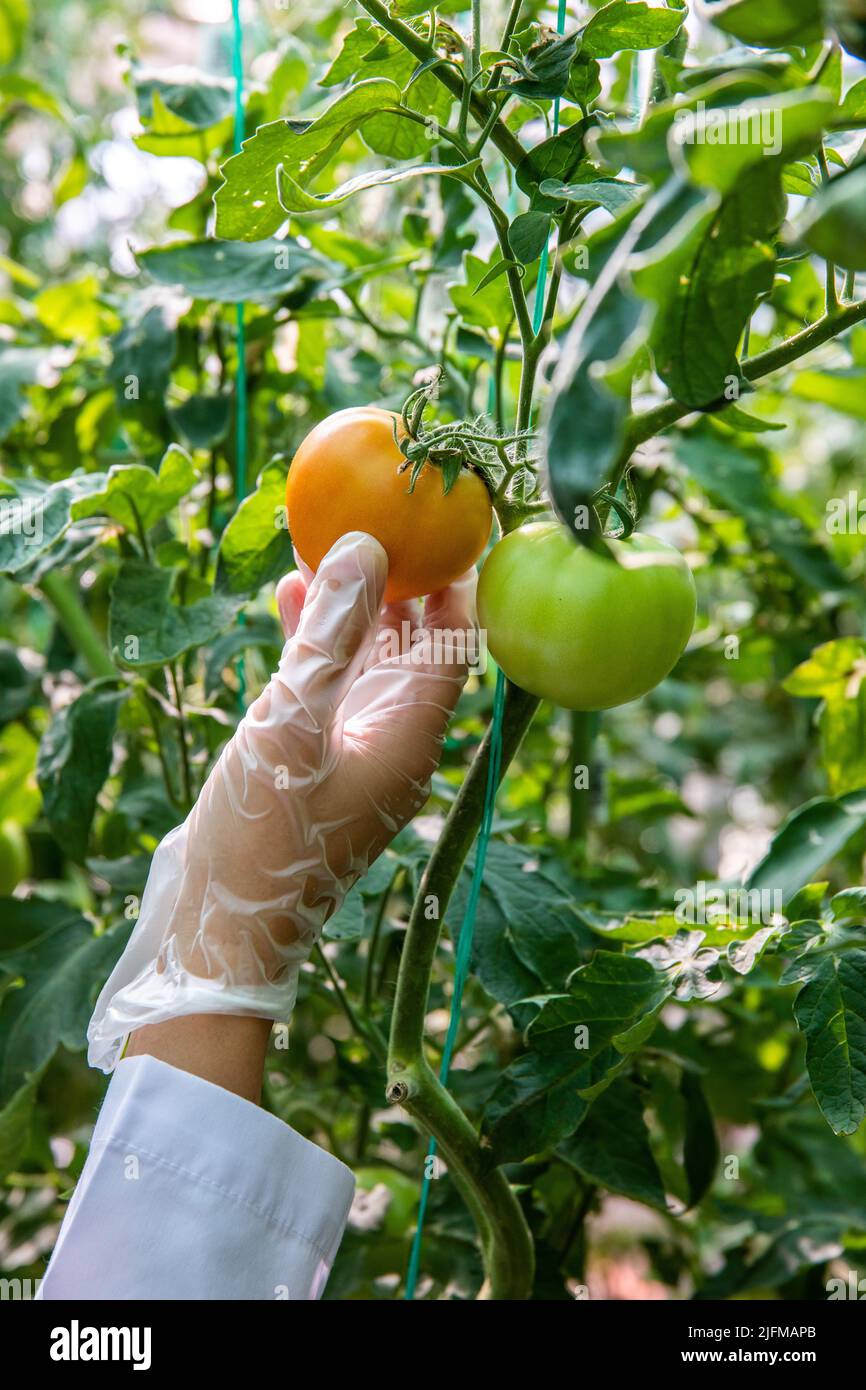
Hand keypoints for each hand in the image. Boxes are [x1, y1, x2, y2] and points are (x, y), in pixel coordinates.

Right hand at [88, 531, 476, 1071]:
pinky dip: (312, 640)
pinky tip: (287, 595)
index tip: (442, 517)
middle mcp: (398, 736)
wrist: (222, 932)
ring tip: (322, 539)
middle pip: (415, 640)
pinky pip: (327, 683)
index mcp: (416, 735)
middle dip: (396, 578)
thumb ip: (328, 636)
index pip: (460, 638)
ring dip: (347, 603)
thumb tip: (364, 547)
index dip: (457, 576)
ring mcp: (357, 745)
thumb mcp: (291, 726)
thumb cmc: (263, 838)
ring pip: (366, 656)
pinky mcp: (317, 754)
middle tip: (376, 511)